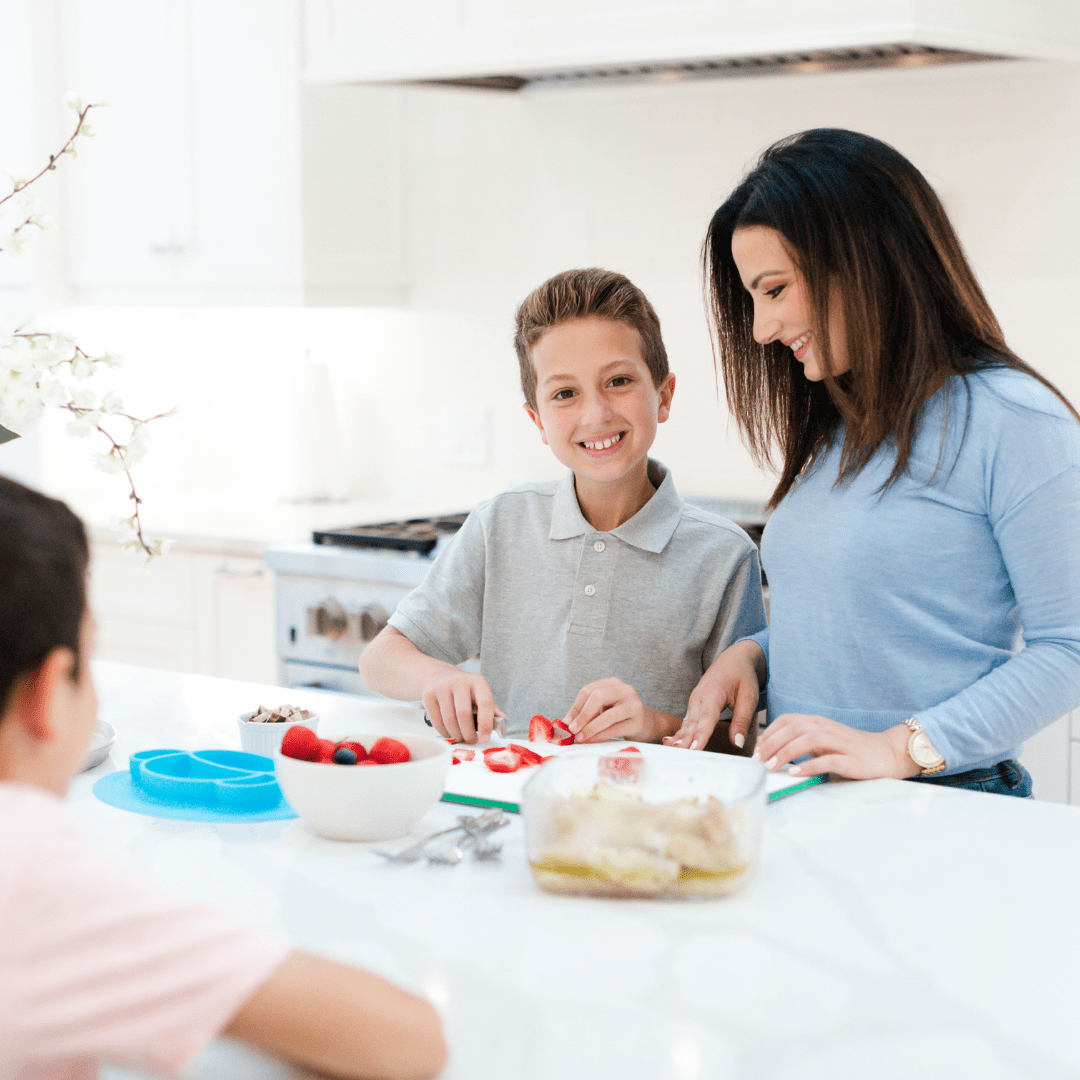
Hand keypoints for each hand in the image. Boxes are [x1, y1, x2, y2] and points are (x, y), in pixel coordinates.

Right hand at [421, 669, 503, 744]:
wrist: (442, 677)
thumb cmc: (466, 691)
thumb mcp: (481, 694)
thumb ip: (491, 709)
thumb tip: (502, 722)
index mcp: (477, 681)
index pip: (485, 703)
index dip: (486, 723)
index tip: (485, 738)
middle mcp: (459, 681)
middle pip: (463, 713)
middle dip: (468, 733)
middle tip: (472, 741)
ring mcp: (442, 687)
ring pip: (449, 719)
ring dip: (456, 735)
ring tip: (461, 738)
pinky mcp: (428, 695)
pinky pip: (436, 721)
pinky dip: (445, 732)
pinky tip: (451, 733)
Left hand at [564, 678, 672, 742]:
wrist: (648, 724)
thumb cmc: (621, 716)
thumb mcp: (605, 708)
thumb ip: (588, 712)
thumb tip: (566, 723)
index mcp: (613, 683)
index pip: (589, 690)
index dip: (576, 707)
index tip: (566, 722)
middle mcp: (625, 690)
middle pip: (598, 697)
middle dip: (583, 715)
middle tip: (572, 730)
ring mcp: (634, 704)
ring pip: (608, 715)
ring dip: (591, 728)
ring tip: (580, 738)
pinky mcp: (639, 721)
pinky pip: (616, 729)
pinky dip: (601, 735)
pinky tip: (592, 740)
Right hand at [665, 639, 763, 750]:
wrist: (734, 658)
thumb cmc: (742, 676)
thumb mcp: (749, 697)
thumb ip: (742, 720)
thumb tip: (737, 743)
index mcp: (714, 692)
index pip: (706, 718)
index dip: (700, 735)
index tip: (694, 749)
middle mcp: (699, 696)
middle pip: (692, 722)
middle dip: (685, 740)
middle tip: (679, 756)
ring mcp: (694, 700)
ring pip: (687, 722)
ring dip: (680, 738)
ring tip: (673, 751)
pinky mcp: (694, 705)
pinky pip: (687, 721)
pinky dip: (680, 733)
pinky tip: (672, 743)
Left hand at [753, 714, 918, 779]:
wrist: (887, 753)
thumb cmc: (851, 749)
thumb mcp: (824, 741)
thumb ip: (803, 742)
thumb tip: (774, 753)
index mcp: (818, 722)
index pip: (787, 720)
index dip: (769, 733)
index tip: (756, 749)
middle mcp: (827, 728)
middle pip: (793, 729)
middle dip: (772, 744)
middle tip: (757, 760)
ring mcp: (839, 743)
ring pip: (807, 741)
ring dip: (786, 753)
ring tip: (771, 767)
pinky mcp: (850, 759)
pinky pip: (827, 760)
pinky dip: (809, 766)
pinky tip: (796, 773)